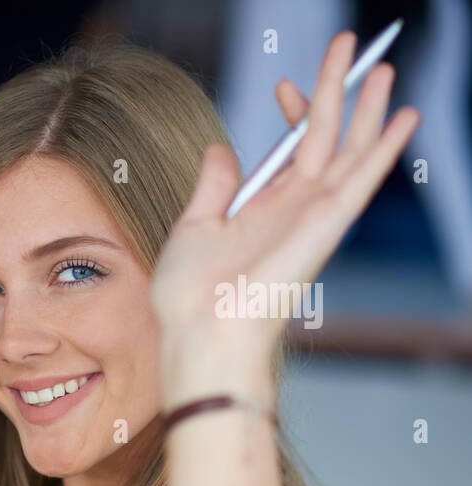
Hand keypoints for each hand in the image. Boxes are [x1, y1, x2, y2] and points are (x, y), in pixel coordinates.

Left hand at [151, 31, 419, 402]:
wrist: (200, 332)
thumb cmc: (189, 297)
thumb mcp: (192, 228)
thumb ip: (212, 187)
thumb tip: (221, 148)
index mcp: (263, 210)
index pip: (290, 149)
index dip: (292, 113)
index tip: (285, 84)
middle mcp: (293, 211)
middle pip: (325, 138)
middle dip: (336, 91)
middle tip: (344, 45)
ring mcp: (312, 216)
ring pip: (349, 149)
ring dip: (368, 108)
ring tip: (382, 67)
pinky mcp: (325, 224)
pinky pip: (360, 178)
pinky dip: (384, 148)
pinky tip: (404, 118)